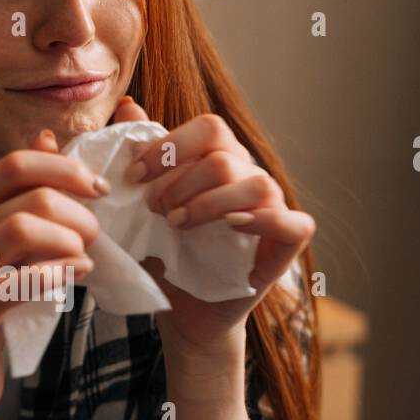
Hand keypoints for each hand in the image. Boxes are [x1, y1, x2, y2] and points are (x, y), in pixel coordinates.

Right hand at [0, 136, 105, 419]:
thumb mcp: (2, 245)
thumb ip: (23, 195)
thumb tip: (48, 138)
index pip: (15, 164)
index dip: (64, 168)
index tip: (98, 189)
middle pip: (28, 196)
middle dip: (77, 212)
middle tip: (95, 236)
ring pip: (23, 229)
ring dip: (69, 242)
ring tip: (84, 259)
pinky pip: (21, 279)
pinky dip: (59, 274)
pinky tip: (76, 278)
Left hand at [115, 98, 314, 352]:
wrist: (184, 311)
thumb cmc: (167, 256)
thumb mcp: (144, 208)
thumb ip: (141, 159)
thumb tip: (127, 107)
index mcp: (221, 160)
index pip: (206, 129)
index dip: (168, 148)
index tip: (132, 176)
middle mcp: (249, 176)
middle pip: (224, 155)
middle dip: (180, 180)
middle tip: (154, 209)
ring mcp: (273, 208)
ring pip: (254, 183)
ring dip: (208, 202)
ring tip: (177, 224)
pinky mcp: (287, 244)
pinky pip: (292, 222)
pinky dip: (264, 221)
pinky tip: (232, 226)